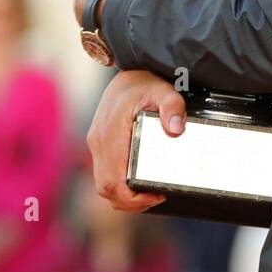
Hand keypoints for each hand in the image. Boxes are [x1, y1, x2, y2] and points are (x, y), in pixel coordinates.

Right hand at [87, 70, 184, 211]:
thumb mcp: (164, 91)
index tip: (154, 195)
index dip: (130, 197)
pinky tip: (138, 181)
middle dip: (129, 200)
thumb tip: (175, 130)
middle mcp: (98, 141)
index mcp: (110, 134)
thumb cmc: (145, 82)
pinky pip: (105, 173)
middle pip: (105, 187)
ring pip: (103, 183)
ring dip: (123, 194)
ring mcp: (97, 143)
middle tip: (156, 196)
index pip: (111, 181)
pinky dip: (119, 184)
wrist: (129, 70)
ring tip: (149, 192)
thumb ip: (172, 107)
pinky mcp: (101, 143)